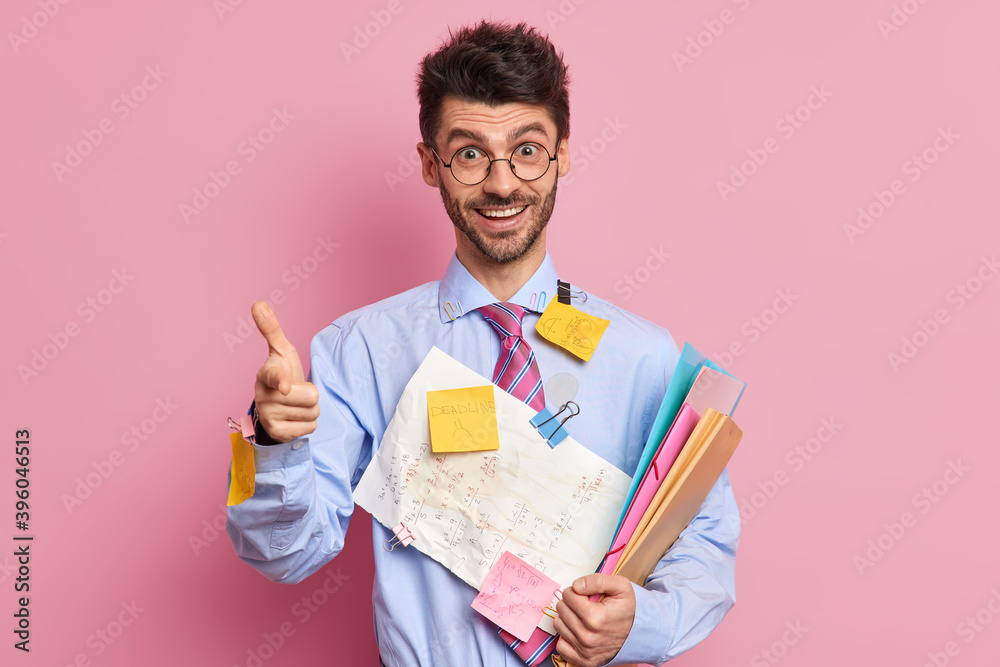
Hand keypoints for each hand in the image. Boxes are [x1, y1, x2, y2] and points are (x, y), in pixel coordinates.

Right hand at [252, 301, 318, 442]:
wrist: (278, 406)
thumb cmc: (283, 373)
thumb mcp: (282, 351)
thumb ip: (272, 329)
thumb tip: (258, 303)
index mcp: (266, 374)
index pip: (274, 377)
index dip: (281, 381)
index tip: (285, 386)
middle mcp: (263, 396)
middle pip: (311, 397)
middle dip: (312, 395)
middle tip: (298, 393)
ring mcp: (269, 416)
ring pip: (312, 413)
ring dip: (310, 410)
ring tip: (296, 405)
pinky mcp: (277, 433)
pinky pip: (310, 428)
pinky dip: (307, 424)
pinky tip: (294, 419)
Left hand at [553, 574, 635, 666]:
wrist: (641, 634)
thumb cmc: (630, 609)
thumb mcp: (620, 586)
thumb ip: (597, 581)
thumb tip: (576, 586)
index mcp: (596, 618)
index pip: (568, 596)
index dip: (576, 591)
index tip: (586, 595)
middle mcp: (589, 637)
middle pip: (562, 610)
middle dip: (571, 602)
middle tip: (584, 604)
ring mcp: (586, 651)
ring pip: (559, 625)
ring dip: (567, 618)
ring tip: (582, 616)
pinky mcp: (584, 661)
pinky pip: (561, 646)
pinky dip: (567, 636)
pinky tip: (578, 630)